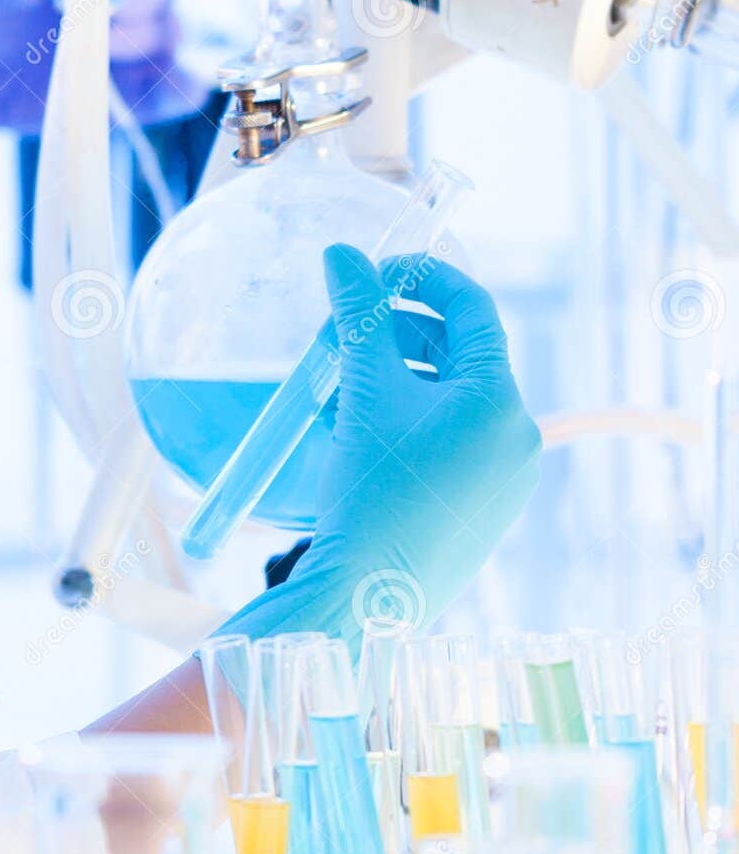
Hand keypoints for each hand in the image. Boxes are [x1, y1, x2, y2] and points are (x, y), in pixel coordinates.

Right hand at [217, 246, 541, 650]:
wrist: (368, 599)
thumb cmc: (371, 494)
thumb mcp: (362, 394)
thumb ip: (357, 317)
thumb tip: (342, 255)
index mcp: (500, 402)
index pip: (473, 310)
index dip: (423, 279)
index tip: (376, 271)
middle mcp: (516, 438)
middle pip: (460, 357)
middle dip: (397, 336)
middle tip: (343, 331)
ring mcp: (502, 481)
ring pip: (448, 404)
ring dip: (394, 381)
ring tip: (337, 387)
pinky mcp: (479, 513)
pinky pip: (446, 446)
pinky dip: (403, 425)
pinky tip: (353, 436)